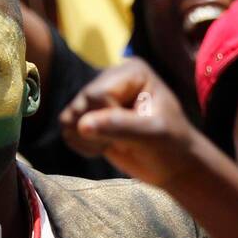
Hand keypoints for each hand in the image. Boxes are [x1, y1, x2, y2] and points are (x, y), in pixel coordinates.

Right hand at [60, 58, 203, 189]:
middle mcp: (109, 78)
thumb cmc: (171, 145)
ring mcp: (96, 97)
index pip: (98, 94)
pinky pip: (66, 129)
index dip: (109, 119)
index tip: (134, 132)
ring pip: (68, 117)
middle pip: (80, 104)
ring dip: (88, 139)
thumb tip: (81, 126)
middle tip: (125, 140)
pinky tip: (105, 146)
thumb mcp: (152, 134)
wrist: (171, 165)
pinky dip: (83, 144)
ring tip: (114, 142)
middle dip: (99, 130)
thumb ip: (119, 126)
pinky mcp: (86, 116)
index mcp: (130, 72)